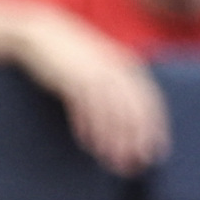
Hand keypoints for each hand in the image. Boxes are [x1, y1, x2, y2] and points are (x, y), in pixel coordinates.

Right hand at [17, 15, 168, 175]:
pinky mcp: (72, 78)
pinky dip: (87, 129)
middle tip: (134, 164)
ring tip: (111, 162)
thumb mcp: (104, 66)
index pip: (149, 102)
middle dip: (134, 141)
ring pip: (109, 113)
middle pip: (131, 110)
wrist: (43, 34)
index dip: (154, 130)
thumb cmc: (75, 56)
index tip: (155, 153)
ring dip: (111, 140)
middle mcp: (115, 69)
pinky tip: (87, 145)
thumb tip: (131, 120)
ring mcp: (93, 73)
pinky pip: (84, 109)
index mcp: (127, 67)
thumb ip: (119, 87)